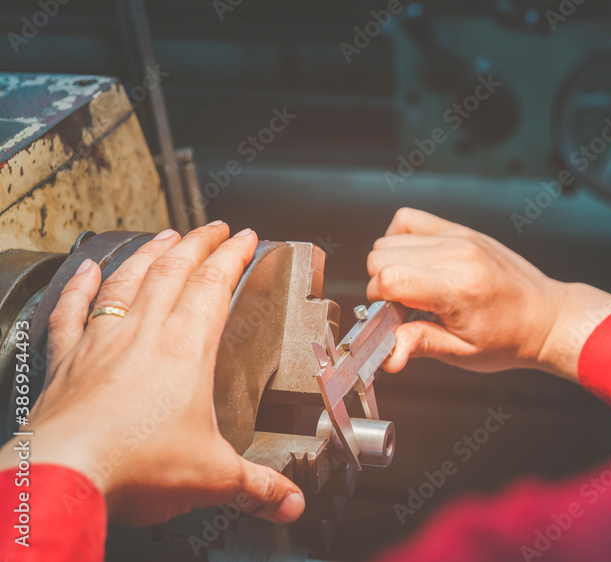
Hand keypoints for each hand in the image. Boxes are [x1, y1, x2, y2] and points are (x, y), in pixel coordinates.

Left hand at [0, 223, 304, 525]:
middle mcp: (143, 335)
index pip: (215, 285)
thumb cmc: (134, 466)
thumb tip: (290, 502)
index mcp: (186, 350)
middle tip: (213, 229)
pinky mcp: (66, 362)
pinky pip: (73, 311)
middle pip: (173, 270)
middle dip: (198, 243)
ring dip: (150, 254)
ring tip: (165, 237)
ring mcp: (101, 344)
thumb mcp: (213, 478)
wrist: (64, 476)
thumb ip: (258, 487)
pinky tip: (88, 270)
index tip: (246, 238)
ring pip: (128, 280)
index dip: (233, 255)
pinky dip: (82, 286)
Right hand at [367, 209, 610, 379]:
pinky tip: (415, 263)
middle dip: (384, 285)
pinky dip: (401, 240)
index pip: (389, 279)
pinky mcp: (461, 230)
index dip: (380, 302)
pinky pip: (408, 220)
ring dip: (392, 265)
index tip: (394, 318)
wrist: (546, 317)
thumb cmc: (510, 338)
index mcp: (458, 287)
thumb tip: (387, 354)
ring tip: (416, 288)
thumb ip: (419, 345)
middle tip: (407, 308)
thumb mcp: (463, 352)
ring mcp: (459, 237)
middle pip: (382, 256)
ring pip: (390, 239)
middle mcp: (458, 254)